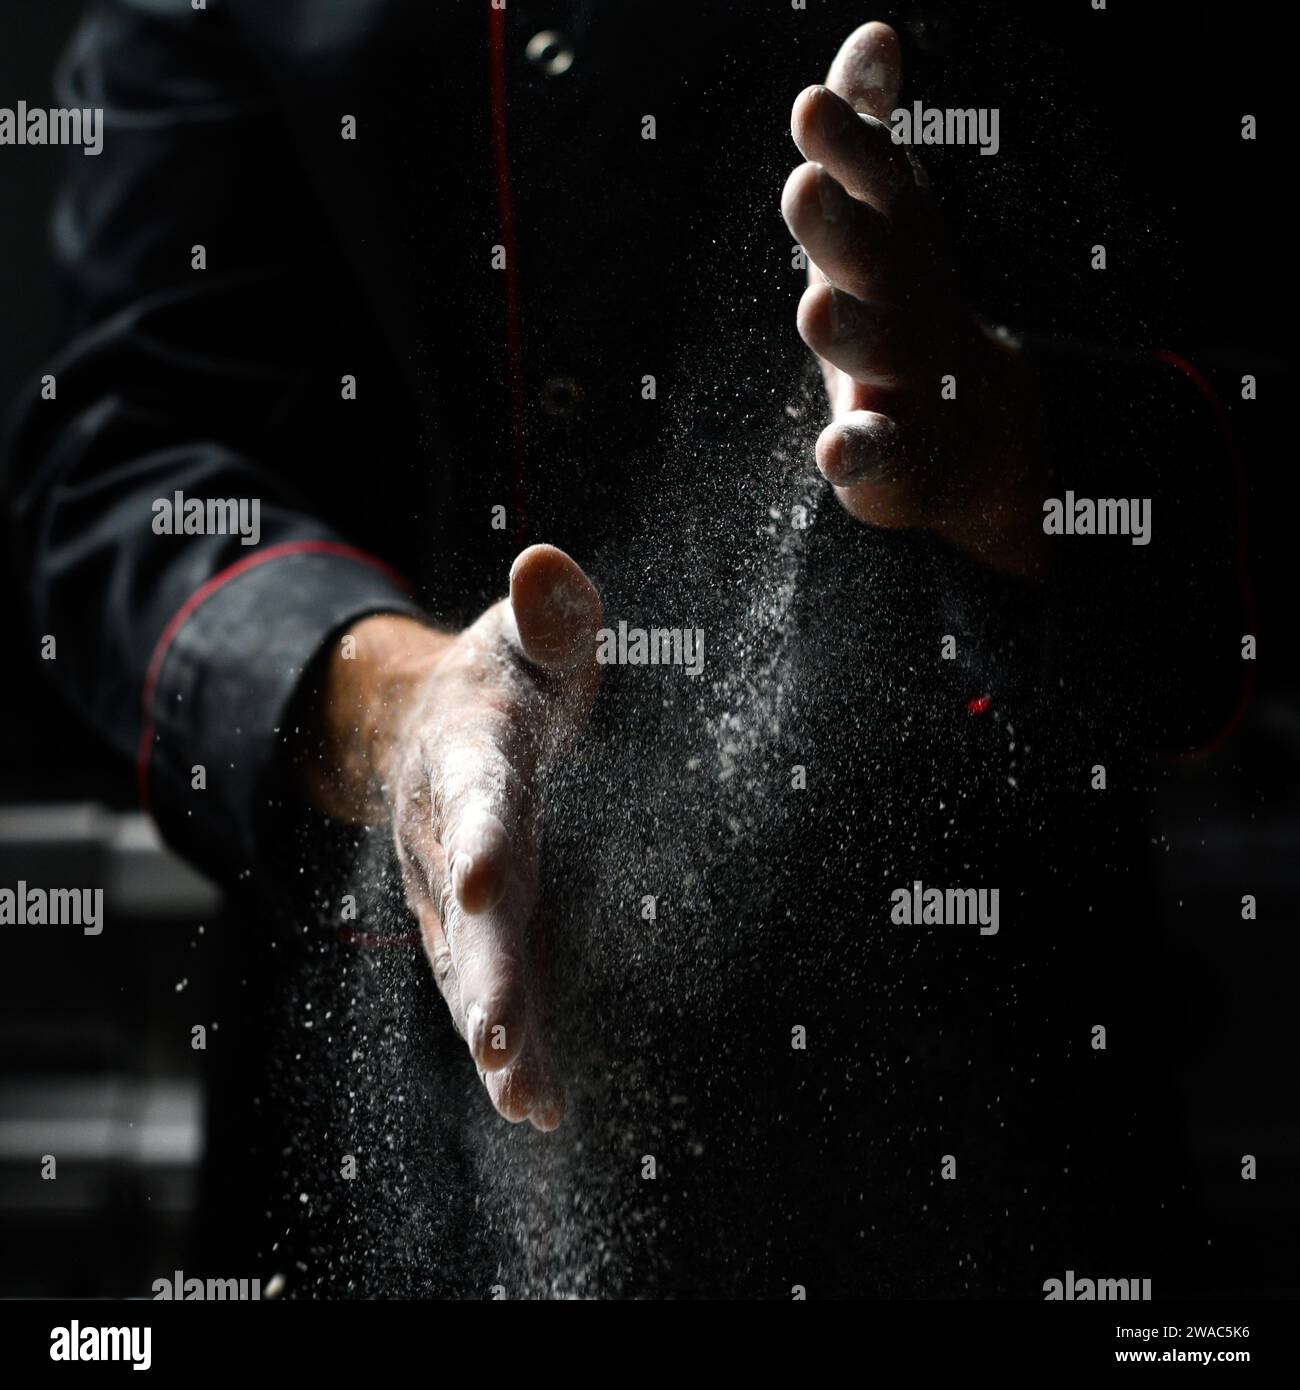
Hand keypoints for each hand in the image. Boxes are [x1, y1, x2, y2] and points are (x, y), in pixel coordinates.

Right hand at [306, 544, 602, 1130]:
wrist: (429, 730)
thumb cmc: (499, 679)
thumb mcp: (527, 634)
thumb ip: (549, 611)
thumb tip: (548, 564)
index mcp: (472, 755)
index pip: (477, 794)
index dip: (480, 834)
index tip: (486, 882)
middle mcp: (452, 837)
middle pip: (466, 910)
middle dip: (484, 970)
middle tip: (498, 1033)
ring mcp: (456, 895)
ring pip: (471, 971)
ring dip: (497, 1036)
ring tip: (528, 1099)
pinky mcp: (476, 932)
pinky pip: (490, 992)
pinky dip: (511, 1048)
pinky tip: (540, 1108)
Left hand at [781, 21, 1041, 575]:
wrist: (971, 432)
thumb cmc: (902, 308)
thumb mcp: (888, 222)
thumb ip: (870, 140)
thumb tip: (873, 32)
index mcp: (894, 242)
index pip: (875, 184)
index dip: (850, 145)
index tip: (814, 101)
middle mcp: (904, 301)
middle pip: (874, 258)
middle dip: (839, 223)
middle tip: (803, 184)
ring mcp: (907, 380)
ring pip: (877, 351)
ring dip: (848, 329)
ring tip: (816, 309)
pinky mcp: (901, 455)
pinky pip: (882, 453)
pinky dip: (861, 452)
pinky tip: (835, 450)